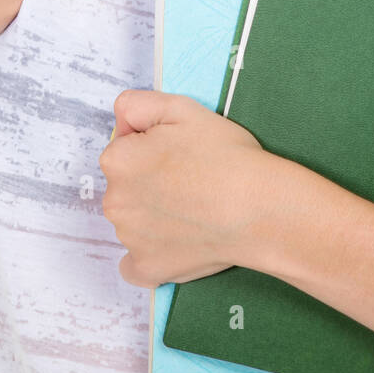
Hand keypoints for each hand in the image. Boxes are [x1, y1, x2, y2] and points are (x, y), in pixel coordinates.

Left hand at [99, 90, 268, 287]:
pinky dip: (151, 254)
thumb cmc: (225, 156)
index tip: (181, 153)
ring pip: (133, 220)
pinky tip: (176, 243)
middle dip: (149, 181)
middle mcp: (114, 201)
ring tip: (194, 210)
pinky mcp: (147, 268)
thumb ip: (137, 105)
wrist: (258, 209)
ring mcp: (129, 239)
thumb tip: (121, 123)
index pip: (124, 149)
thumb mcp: (181, 108)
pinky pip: (135, 264)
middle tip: (190, 180)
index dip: (153, 147)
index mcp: (118, 160)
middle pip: (126, 186)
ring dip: (154, 216)